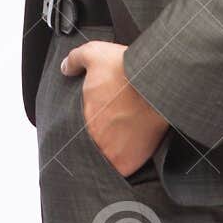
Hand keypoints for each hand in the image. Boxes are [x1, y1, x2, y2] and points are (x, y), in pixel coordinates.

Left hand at [61, 40, 170, 176]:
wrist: (156, 84)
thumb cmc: (128, 69)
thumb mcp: (95, 53)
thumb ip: (76, 59)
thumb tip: (65, 68)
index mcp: (85, 116)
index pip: (78, 130)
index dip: (88, 126)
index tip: (98, 121)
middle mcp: (95, 138)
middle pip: (93, 145)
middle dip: (100, 140)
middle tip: (112, 131)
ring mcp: (113, 152)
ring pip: (108, 159)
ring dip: (112, 153)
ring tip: (122, 142)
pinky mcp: (131, 161)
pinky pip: (124, 169)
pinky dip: (127, 162)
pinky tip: (132, 152)